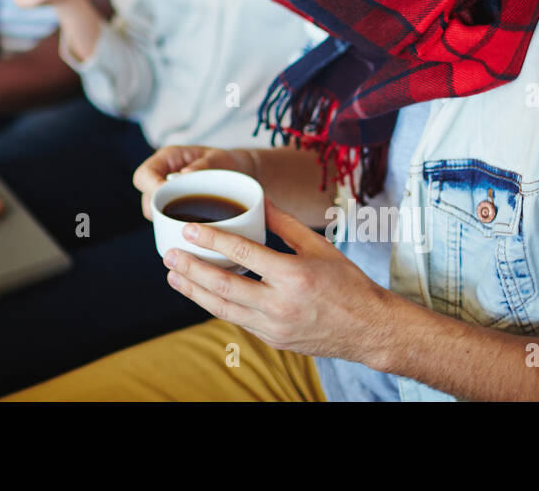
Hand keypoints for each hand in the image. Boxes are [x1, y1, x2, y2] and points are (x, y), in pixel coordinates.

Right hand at [133, 145, 257, 220]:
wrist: (238, 173)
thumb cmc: (227, 162)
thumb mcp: (220, 159)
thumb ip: (205, 164)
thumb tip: (185, 174)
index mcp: (167, 159)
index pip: (144, 176)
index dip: (151, 189)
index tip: (170, 202)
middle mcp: (161, 177)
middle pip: (146, 199)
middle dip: (160, 212)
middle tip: (185, 220)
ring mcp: (165, 193)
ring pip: (155, 213)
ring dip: (169, 222)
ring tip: (193, 226)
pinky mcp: (174, 208)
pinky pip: (167, 220)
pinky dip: (176, 227)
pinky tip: (195, 232)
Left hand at [162, 198, 391, 362]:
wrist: (369, 329)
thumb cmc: (348, 283)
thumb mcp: (319, 247)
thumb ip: (285, 224)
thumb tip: (260, 197)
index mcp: (293, 276)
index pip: (242, 254)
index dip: (212, 240)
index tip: (189, 229)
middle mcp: (280, 304)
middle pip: (223, 285)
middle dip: (191, 269)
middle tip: (170, 255)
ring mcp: (274, 327)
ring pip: (223, 308)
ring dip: (194, 291)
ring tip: (173, 276)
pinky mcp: (272, 340)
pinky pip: (236, 320)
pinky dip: (215, 305)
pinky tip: (200, 293)